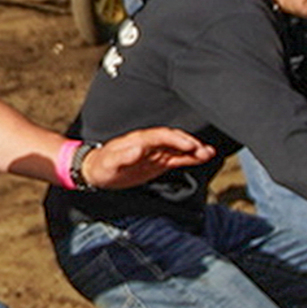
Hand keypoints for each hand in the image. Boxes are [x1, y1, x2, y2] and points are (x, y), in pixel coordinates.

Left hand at [82, 126, 213, 188]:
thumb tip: (138, 150)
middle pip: (173, 139)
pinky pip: (177, 158)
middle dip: (189, 144)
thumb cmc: (102, 166)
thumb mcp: (109, 163)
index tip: (190, 146)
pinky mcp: (158, 161)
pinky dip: (190, 158)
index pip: (162, 136)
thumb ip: (123, 156)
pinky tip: (203, 158)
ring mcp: (155, 152)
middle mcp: (150, 143)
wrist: (96, 171)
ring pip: (178, 149)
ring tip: (209, 153)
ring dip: (194, 150)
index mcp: (139, 140)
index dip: (176, 140)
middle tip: (204, 151)